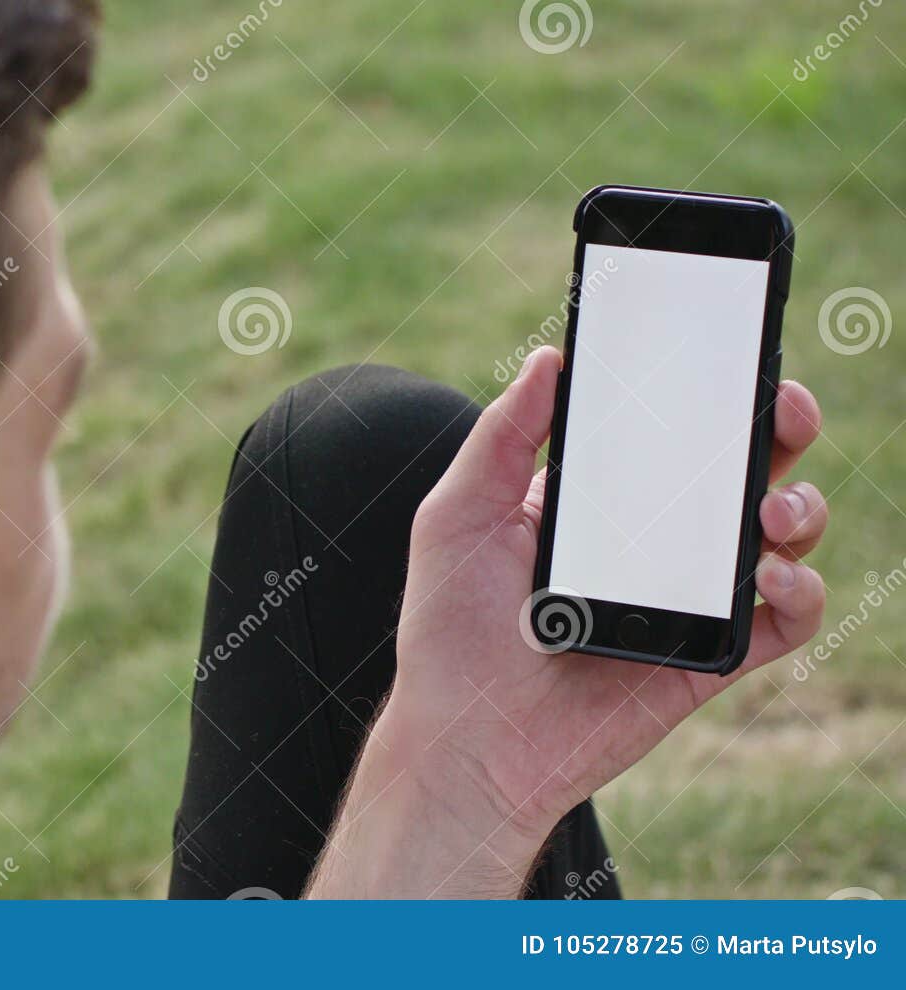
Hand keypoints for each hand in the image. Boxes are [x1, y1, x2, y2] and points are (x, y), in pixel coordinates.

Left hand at [380, 345, 826, 871]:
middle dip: (777, 429)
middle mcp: (649, 541)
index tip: (732, 356)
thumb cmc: (448, 629)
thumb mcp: (458, 516)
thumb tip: (548, 358)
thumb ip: (502, 438)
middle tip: (783, 413)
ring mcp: (683, 598)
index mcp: (595, 499)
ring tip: (769, 512)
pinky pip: (784, 621)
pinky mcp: (708, 659)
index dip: (708, 391)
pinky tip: (769, 578)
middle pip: (738, 469)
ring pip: (776, 536)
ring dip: (799, 507)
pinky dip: (800, 593)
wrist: (465, 742)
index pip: (666, 429)